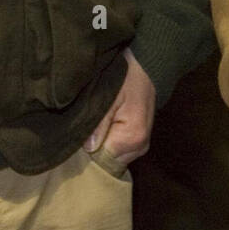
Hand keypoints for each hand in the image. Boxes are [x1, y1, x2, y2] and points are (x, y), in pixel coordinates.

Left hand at [85, 49, 155, 165]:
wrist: (145, 67)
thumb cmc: (126, 78)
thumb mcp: (108, 96)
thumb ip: (98, 124)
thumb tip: (88, 148)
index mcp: (132, 138)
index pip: (101, 159)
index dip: (88, 148)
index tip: (82, 133)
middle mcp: (139, 147)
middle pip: (107, 162)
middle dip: (95, 149)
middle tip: (88, 128)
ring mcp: (141, 146)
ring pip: (113, 158)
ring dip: (102, 146)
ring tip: (98, 125)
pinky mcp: (139, 142)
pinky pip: (119, 151)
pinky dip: (109, 143)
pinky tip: (105, 128)